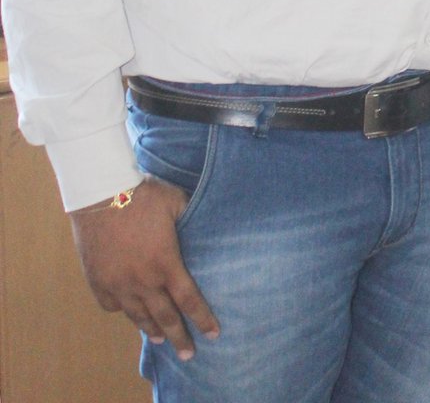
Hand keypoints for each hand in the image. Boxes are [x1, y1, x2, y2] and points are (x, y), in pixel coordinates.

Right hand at [70, 177, 218, 359]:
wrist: (102, 194)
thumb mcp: (177, 203)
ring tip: (161, 340)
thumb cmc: (144, 195)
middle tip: (188, 354)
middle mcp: (143, 281)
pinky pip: (112, 305)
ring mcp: (118, 284)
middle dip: (179, 337)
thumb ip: (190, 218)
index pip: (189, 300)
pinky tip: (130, 312)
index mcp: (166, 263)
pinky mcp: (98, 280)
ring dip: (152, 329)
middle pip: (165, 317)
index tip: (213, 334)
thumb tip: (204, 220)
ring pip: (138, 315)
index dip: (203, 319)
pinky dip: (123, 311)